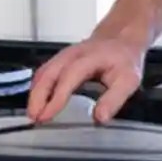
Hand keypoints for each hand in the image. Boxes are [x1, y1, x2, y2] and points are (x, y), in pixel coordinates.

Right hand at [27, 35, 144, 124]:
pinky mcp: (59, 60)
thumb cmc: (123, 60)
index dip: (56, 96)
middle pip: (49, 73)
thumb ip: (114, 99)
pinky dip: (37, 89)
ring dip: (35, 94)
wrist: (121, 41)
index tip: (47, 115)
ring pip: (43, 73)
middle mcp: (73, 54)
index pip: (69, 75)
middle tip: (34, 119)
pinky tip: (37, 104)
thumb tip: (99, 118)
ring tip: (33, 116)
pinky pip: (43, 73)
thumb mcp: (128, 80)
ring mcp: (64, 55)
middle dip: (38, 97)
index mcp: (91, 57)